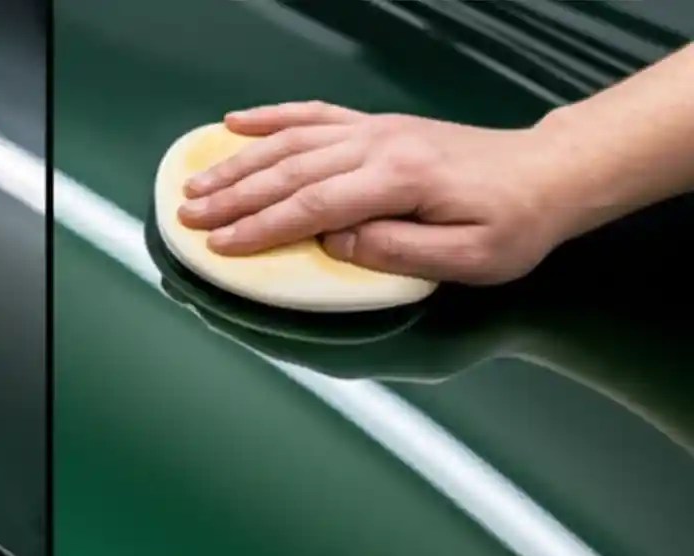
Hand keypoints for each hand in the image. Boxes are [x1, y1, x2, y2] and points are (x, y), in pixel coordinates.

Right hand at [177, 101, 574, 284]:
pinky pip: (313, 116)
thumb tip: (335, 243)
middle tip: (189, 216)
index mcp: (399, 180)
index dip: (260, 227)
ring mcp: (374, 130)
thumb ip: (397, 251)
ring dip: (239, 163)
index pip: (313, 206)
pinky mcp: (375, 126)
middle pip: (290, 170)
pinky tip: (237, 123)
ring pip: (291, 141)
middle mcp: (378, 145)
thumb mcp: (469, 258)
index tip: (220, 246)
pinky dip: (271, 118)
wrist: (548, 174)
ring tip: (196, 182)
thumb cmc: (513, 225)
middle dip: (233, 196)